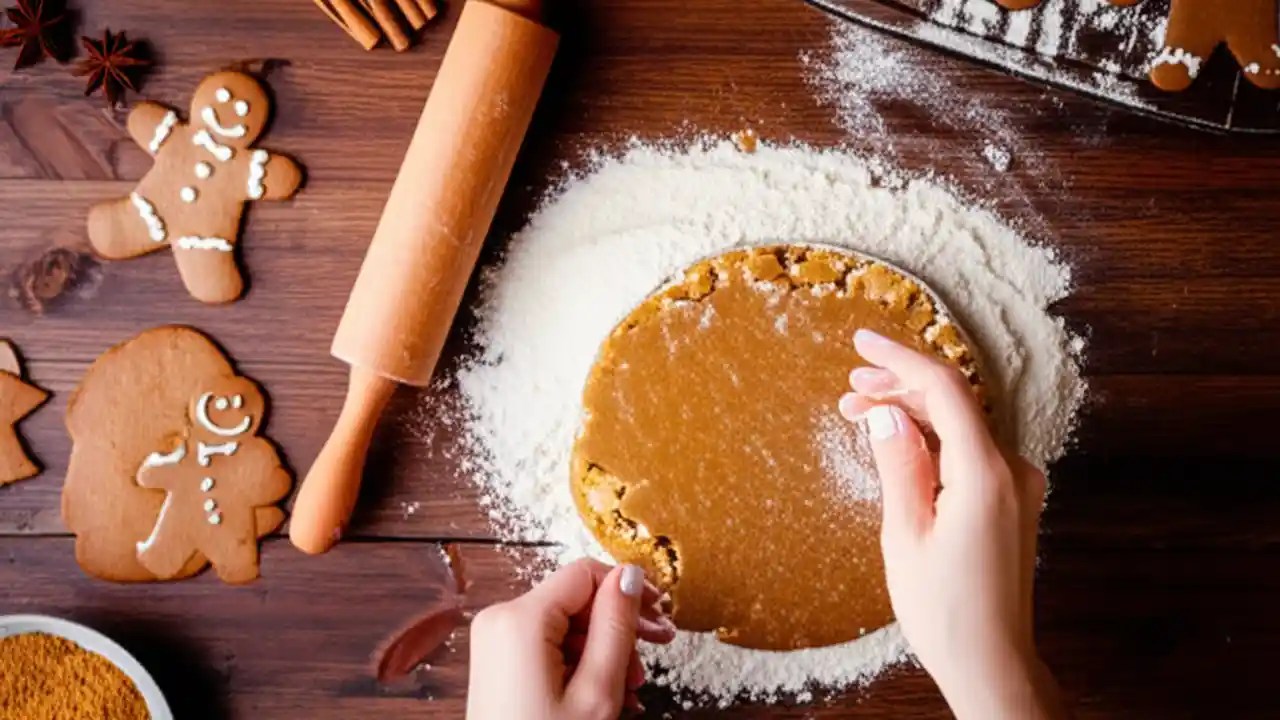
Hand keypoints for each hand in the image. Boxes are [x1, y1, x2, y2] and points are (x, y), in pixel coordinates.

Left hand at [466, 559, 675, 719]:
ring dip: (605, 649)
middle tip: (660, 646)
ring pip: (566, 625)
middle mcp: (500, 621)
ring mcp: (496, 642)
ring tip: (632, 686)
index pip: (584, 574)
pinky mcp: (499, 663)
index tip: (661, 611)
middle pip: (576, 599)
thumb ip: (615, 626)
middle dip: (620, 625)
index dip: (628, 587)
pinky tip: (608, 692)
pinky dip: (581, 663)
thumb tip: (629, 575)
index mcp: (519, 619)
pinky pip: (549, 646)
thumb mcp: (596, 690)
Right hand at [839, 329, 1065, 719]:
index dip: (900, 359)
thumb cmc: (944, 608)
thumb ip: (897, 463)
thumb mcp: (905, 533)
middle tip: (849, 390)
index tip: (862, 342)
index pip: (944, 389)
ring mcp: (1018, 487)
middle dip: (899, 388)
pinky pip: (970, 452)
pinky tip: (899, 445)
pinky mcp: (1013, 502)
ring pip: (961, 427)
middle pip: (954, 403)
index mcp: (985, 473)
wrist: (991, 662)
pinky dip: (933, 440)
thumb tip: (884, 412)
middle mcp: (1012, 471)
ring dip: (913, 414)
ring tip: (862, 414)